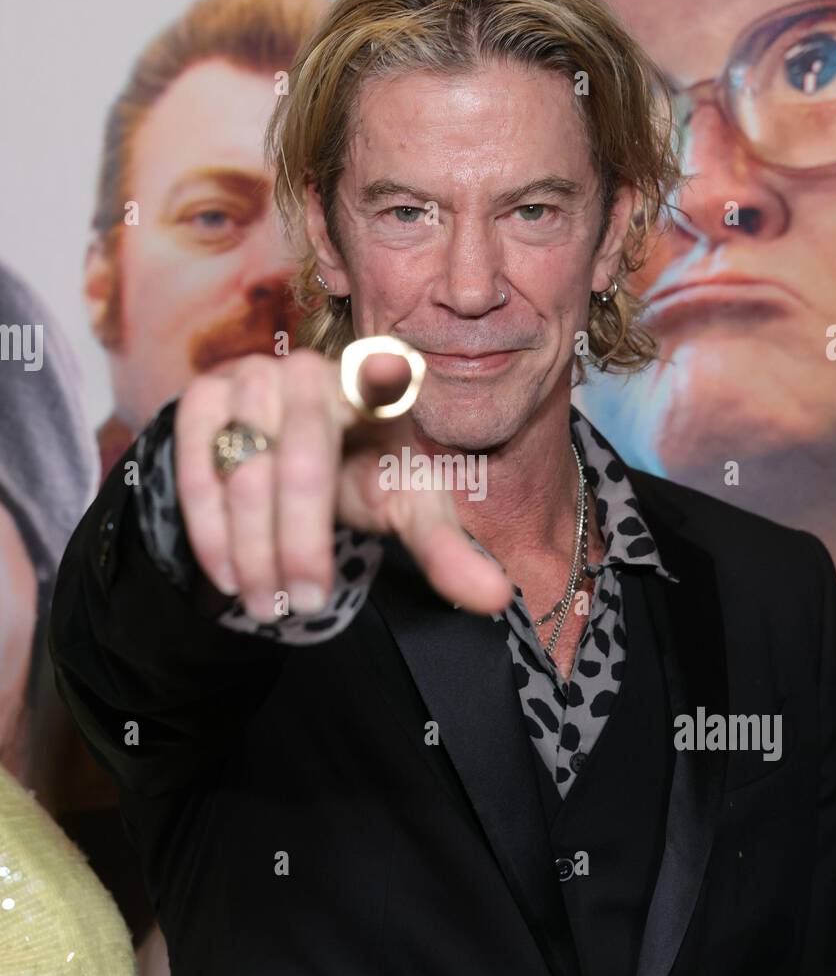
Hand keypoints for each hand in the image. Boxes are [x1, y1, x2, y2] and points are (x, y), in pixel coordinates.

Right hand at [174, 348, 511, 623]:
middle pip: (302, 463)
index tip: (387, 389)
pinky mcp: (203, 398)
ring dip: (253, 549)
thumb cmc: (360, 472)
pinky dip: (211, 530)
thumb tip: (497, 599)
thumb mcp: (406, 506)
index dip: (380, 384)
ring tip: (267, 605)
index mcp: (373, 382)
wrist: (285, 451)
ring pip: (246, 473)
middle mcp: (310, 370)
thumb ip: (447, 550)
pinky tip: (226, 576)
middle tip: (305, 603)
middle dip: (301, 543)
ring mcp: (250, 378)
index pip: (380, 386)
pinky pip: (198, 468)